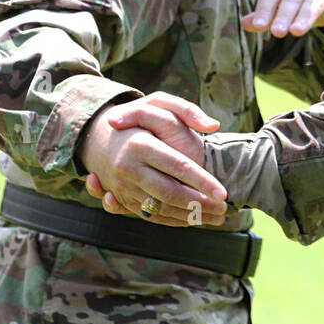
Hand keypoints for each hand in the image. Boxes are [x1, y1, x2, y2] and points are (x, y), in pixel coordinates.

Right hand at [80, 92, 226, 225]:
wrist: (100, 135)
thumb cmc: (139, 117)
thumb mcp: (159, 103)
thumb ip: (188, 110)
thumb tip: (213, 125)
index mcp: (140, 144)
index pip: (178, 166)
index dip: (202, 181)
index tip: (222, 193)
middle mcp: (128, 168)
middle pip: (169, 192)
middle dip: (199, 204)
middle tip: (223, 210)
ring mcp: (122, 186)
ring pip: (159, 208)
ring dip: (189, 217)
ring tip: (215, 219)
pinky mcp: (122, 198)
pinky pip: (149, 215)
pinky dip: (173, 220)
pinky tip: (193, 220)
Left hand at [244, 0, 323, 38]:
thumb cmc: (308, 0)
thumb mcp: (286, 5)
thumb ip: (267, 14)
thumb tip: (245, 24)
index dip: (266, 8)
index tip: (259, 26)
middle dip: (284, 14)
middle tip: (277, 32)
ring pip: (315, 1)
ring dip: (305, 16)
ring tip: (296, 31)